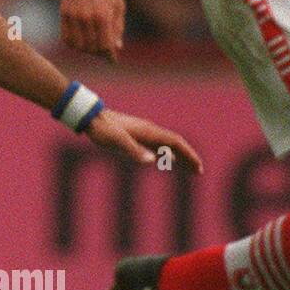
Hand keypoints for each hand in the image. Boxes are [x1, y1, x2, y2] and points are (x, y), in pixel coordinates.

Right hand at [60, 0, 124, 60]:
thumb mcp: (118, 5)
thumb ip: (117, 27)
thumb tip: (117, 47)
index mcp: (104, 16)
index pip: (105, 45)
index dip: (110, 55)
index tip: (112, 59)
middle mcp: (88, 18)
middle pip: (91, 47)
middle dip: (98, 52)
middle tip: (103, 51)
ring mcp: (74, 16)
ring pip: (78, 45)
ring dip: (85, 49)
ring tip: (91, 45)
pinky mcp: (64, 14)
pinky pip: (66, 37)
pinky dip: (73, 43)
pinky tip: (79, 40)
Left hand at [85, 108, 202, 173]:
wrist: (90, 117)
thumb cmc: (103, 129)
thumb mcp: (117, 141)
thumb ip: (134, 151)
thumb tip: (153, 160)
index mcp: (149, 132)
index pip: (176, 143)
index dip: (189, 155)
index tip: (198, 168)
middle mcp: (150, 130)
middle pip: (175, 144)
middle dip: (188, 157)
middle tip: (198, 173)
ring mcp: (143, 132)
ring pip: (167, 145)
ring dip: (179, 156)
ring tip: (188, 169)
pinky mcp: (136, 135)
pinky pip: (157, 145)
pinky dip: (166, 153)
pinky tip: (166, 160)